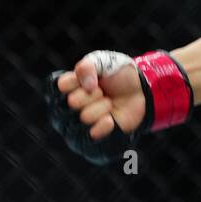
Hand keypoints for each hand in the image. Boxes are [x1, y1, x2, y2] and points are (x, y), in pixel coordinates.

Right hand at [44, 50, 192, 164]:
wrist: (139, 91)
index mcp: (65, 89)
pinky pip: (92, 135)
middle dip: (94, 94)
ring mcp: (76, 126)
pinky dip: (105, 124)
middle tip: (102, 92)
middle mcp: (65, 109)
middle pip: (72, 102)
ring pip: (85, 117)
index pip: (61, 86)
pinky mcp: (91, 139)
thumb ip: (87, 66)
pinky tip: (110, 119)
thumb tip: (86, 85)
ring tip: (108, 103)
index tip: (93, 79)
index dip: (80, 81)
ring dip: (103, 107)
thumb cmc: (116, 76)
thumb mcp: (102, 62)